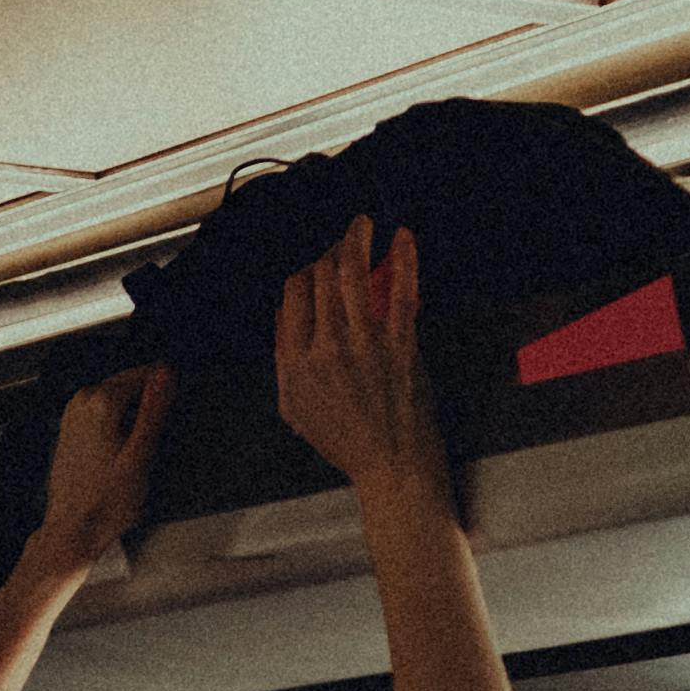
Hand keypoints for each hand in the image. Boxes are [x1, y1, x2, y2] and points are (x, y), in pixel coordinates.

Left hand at [24, 364, 170, 580]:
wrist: (73, 529)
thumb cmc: (106, 501)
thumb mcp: (141, 453)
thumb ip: (154, 408)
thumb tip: (164, 374)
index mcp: (100, 402)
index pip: (143, 374)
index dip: (164, 389)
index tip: (174, 406)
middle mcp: (81, 403)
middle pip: (127, 384)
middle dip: (147, 402)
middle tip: (157, 436)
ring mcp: (72, 415)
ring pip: (114, 399)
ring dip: (132, 415)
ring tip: (140, 449)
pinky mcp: (70, 430)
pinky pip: (101, 414)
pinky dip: (117, 425)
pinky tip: (122, 453)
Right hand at [270, 218, 441, 498]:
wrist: (392, 467)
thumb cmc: (348, 443)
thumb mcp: (296, 409)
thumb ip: (285, 362)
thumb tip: (286, 317)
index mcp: (296, 362)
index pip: (292, 295)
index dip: (302, 270)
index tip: (313, 261)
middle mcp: (325, 349)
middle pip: (320, 279)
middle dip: (328, 250)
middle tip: (339, 237)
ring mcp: (364, 346)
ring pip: (352, 276)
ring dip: (356, 241)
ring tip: (361, 223)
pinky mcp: (401, 346)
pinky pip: (401, 292)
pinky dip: (404, 260)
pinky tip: (403, 239)